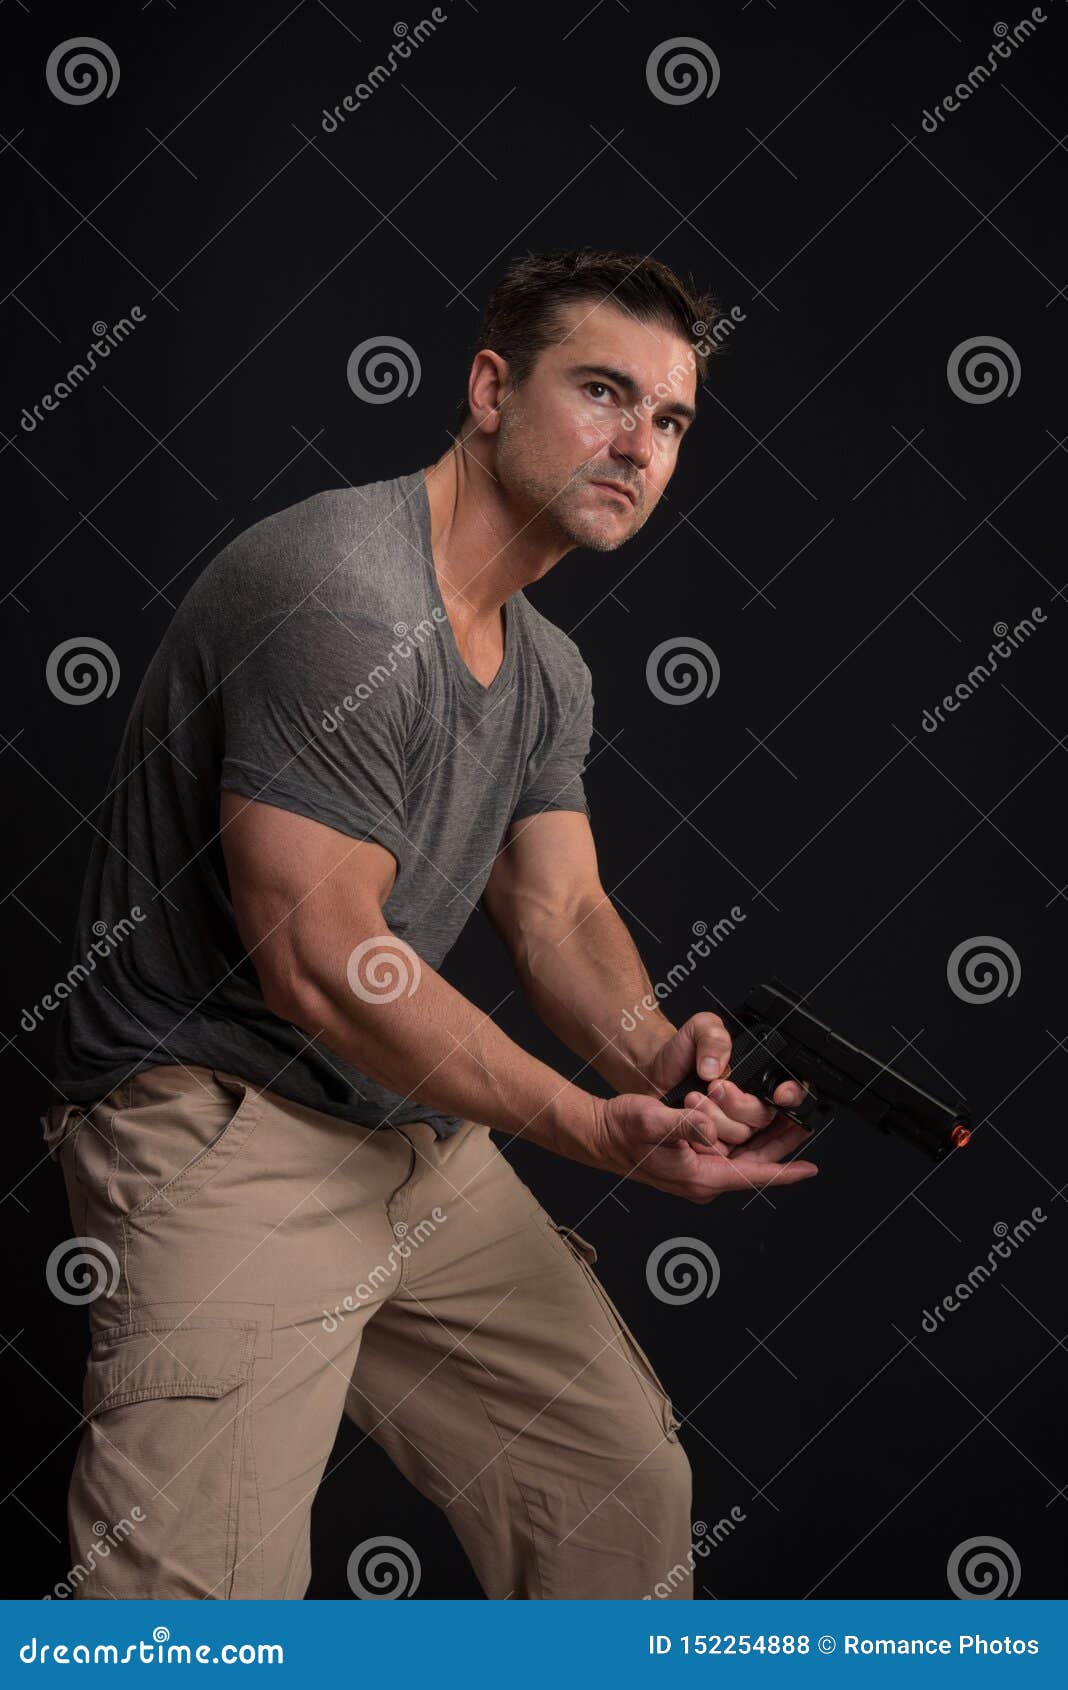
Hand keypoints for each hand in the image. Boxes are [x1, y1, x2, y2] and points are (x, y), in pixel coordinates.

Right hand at [589, 1090, 818, 1203]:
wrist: (600, 1134)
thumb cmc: (622, 1131)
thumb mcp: (652, 1121)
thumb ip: (682, 1125)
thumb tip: (708, 1128)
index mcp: (699, 1176)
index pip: (752, 1176)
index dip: (784, 1172)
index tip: (810, 1169)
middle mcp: (703, 1179)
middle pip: (755, 1166)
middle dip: (782, 1148)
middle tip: (805, 1126)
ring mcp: (700, 1171)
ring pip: (745, 1159)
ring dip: (767, 1141)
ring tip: (789, 1121)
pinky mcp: (695, 1161)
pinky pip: (731, 1153)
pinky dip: (748, 1139)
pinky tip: (758, 1123)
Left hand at [645, 1010, 807, 1146]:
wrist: (655, 1071)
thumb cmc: (681, 1051)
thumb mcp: (700, 1028)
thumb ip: (715, 1036)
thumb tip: (716, 1068)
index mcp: (758, 1078)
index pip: (792, 1093)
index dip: (792, 1095)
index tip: (780, 1094)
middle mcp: (752, 1104)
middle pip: (764, 1117)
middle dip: (740, 1104)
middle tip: (715, 1087)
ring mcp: (734, 1125)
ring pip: (742, 1134)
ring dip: (717, 1117)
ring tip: (693, 1096)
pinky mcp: (715, 1142)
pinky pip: (720, 1148)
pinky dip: (703, 1132)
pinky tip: (689, 1115)